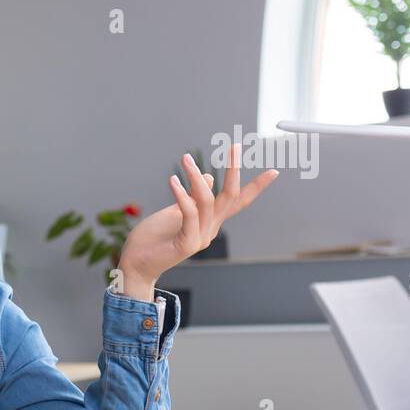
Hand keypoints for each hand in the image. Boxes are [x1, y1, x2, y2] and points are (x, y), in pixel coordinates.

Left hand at [116, 143, 277, 296]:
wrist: (136, 264)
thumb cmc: (152, 239)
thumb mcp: (174, 211)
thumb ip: (192, 197)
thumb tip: (210, 178)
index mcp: (210, 222)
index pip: (237, 202)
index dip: (255, 187)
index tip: (273, 171)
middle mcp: (210, 229)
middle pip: (230, 197)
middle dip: (234, 171)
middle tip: (235, 146)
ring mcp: (200, 237)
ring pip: (207, 201)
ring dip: (197, 177)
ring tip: (185, 159)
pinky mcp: (187, 244)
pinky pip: (189, 213)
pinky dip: (182, 195)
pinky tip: (173, 180)